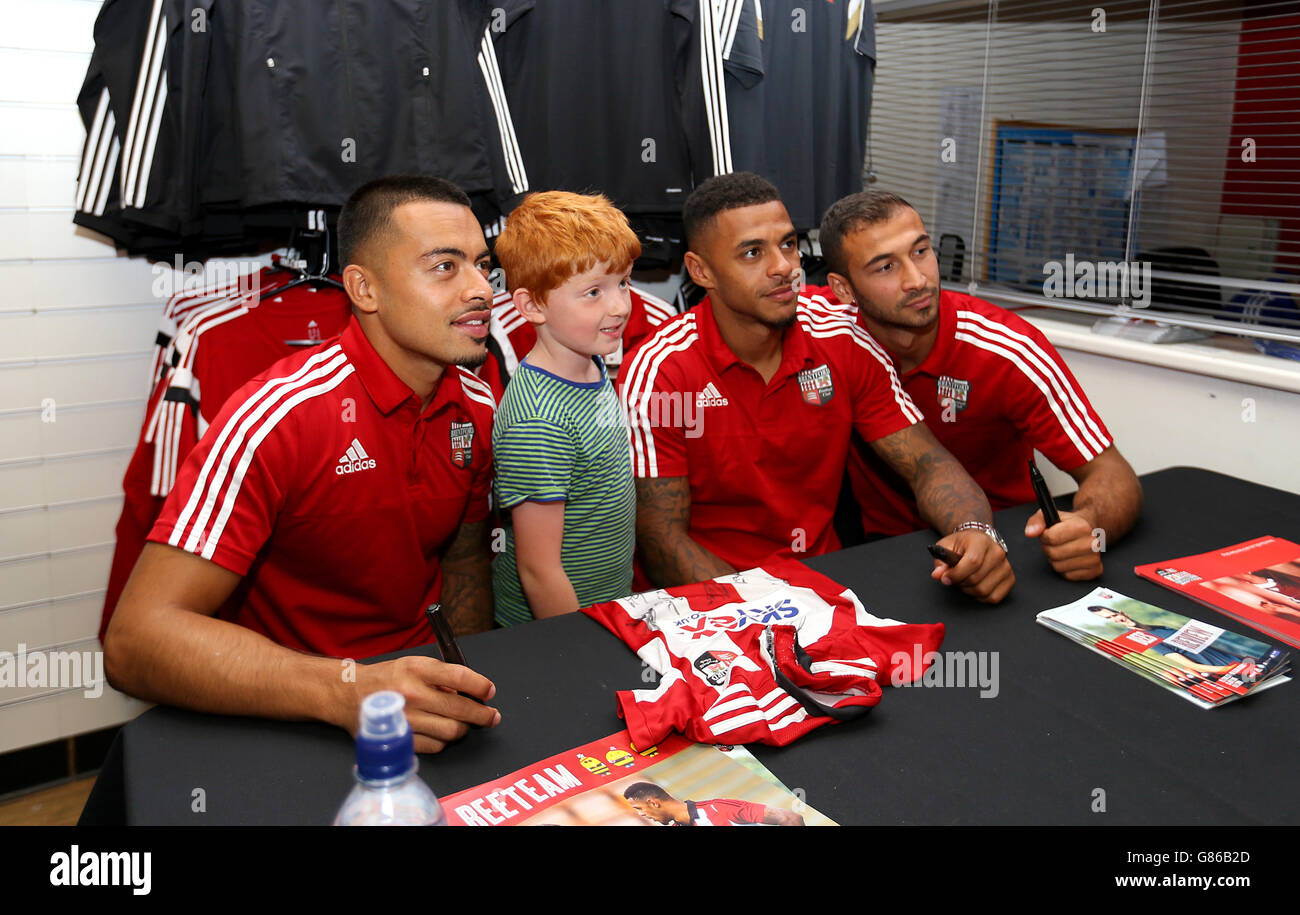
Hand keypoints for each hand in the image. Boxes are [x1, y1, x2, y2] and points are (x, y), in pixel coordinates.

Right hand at [350, 655, 500, 752]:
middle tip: (491, 716)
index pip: (460, 677)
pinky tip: (443, 733)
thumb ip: (441, 676)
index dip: (480, 686)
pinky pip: (435, 746)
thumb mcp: (414, 665)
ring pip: (451, 731)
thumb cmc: (387, 678)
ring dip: (464, 729)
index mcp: (417, 669)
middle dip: (483, 715)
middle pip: (460, 709)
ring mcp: (406, 719)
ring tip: (465, 724)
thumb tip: (470, 691)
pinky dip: (444, 741)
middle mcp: (412, 694)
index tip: (489, 691)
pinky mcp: (400, 740)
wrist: (349, 695)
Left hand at [931, 529, 1014, 603]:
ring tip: (964, 580)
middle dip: (960, 583)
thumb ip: (940, 561)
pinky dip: (980, 597)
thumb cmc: (962, 545)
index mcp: (981, 541)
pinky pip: (993, 597)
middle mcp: (997, 552)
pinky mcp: (1010, 579)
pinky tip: (975, 586)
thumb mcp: (946, 547)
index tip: (946, 578)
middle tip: (954, 578)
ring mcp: (1006, 566)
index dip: (957, 574)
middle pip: (976, 579)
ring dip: (969, 590)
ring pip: (984, 591)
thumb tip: (938, 575)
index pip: (973, 562)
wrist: (978, 542)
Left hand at [1025, 509, 1102, 580]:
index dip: (1045, 536)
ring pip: (1059, 566)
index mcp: (1081, 527)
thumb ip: (1036, 522)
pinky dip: (1065, 569)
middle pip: (1054, 553)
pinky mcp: (1095, 571)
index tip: (1048, 534)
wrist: (1086, 531)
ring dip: (1055, 560)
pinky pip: (1068, 575)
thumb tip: (1030, 532)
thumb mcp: (1050, 516)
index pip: (1051, 538)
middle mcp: (1092, 543)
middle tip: (1055, 543)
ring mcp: (1095, 558)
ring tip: (1063, 550)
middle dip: (1049, 548)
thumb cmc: (1067, 525)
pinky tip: (1070, 559)